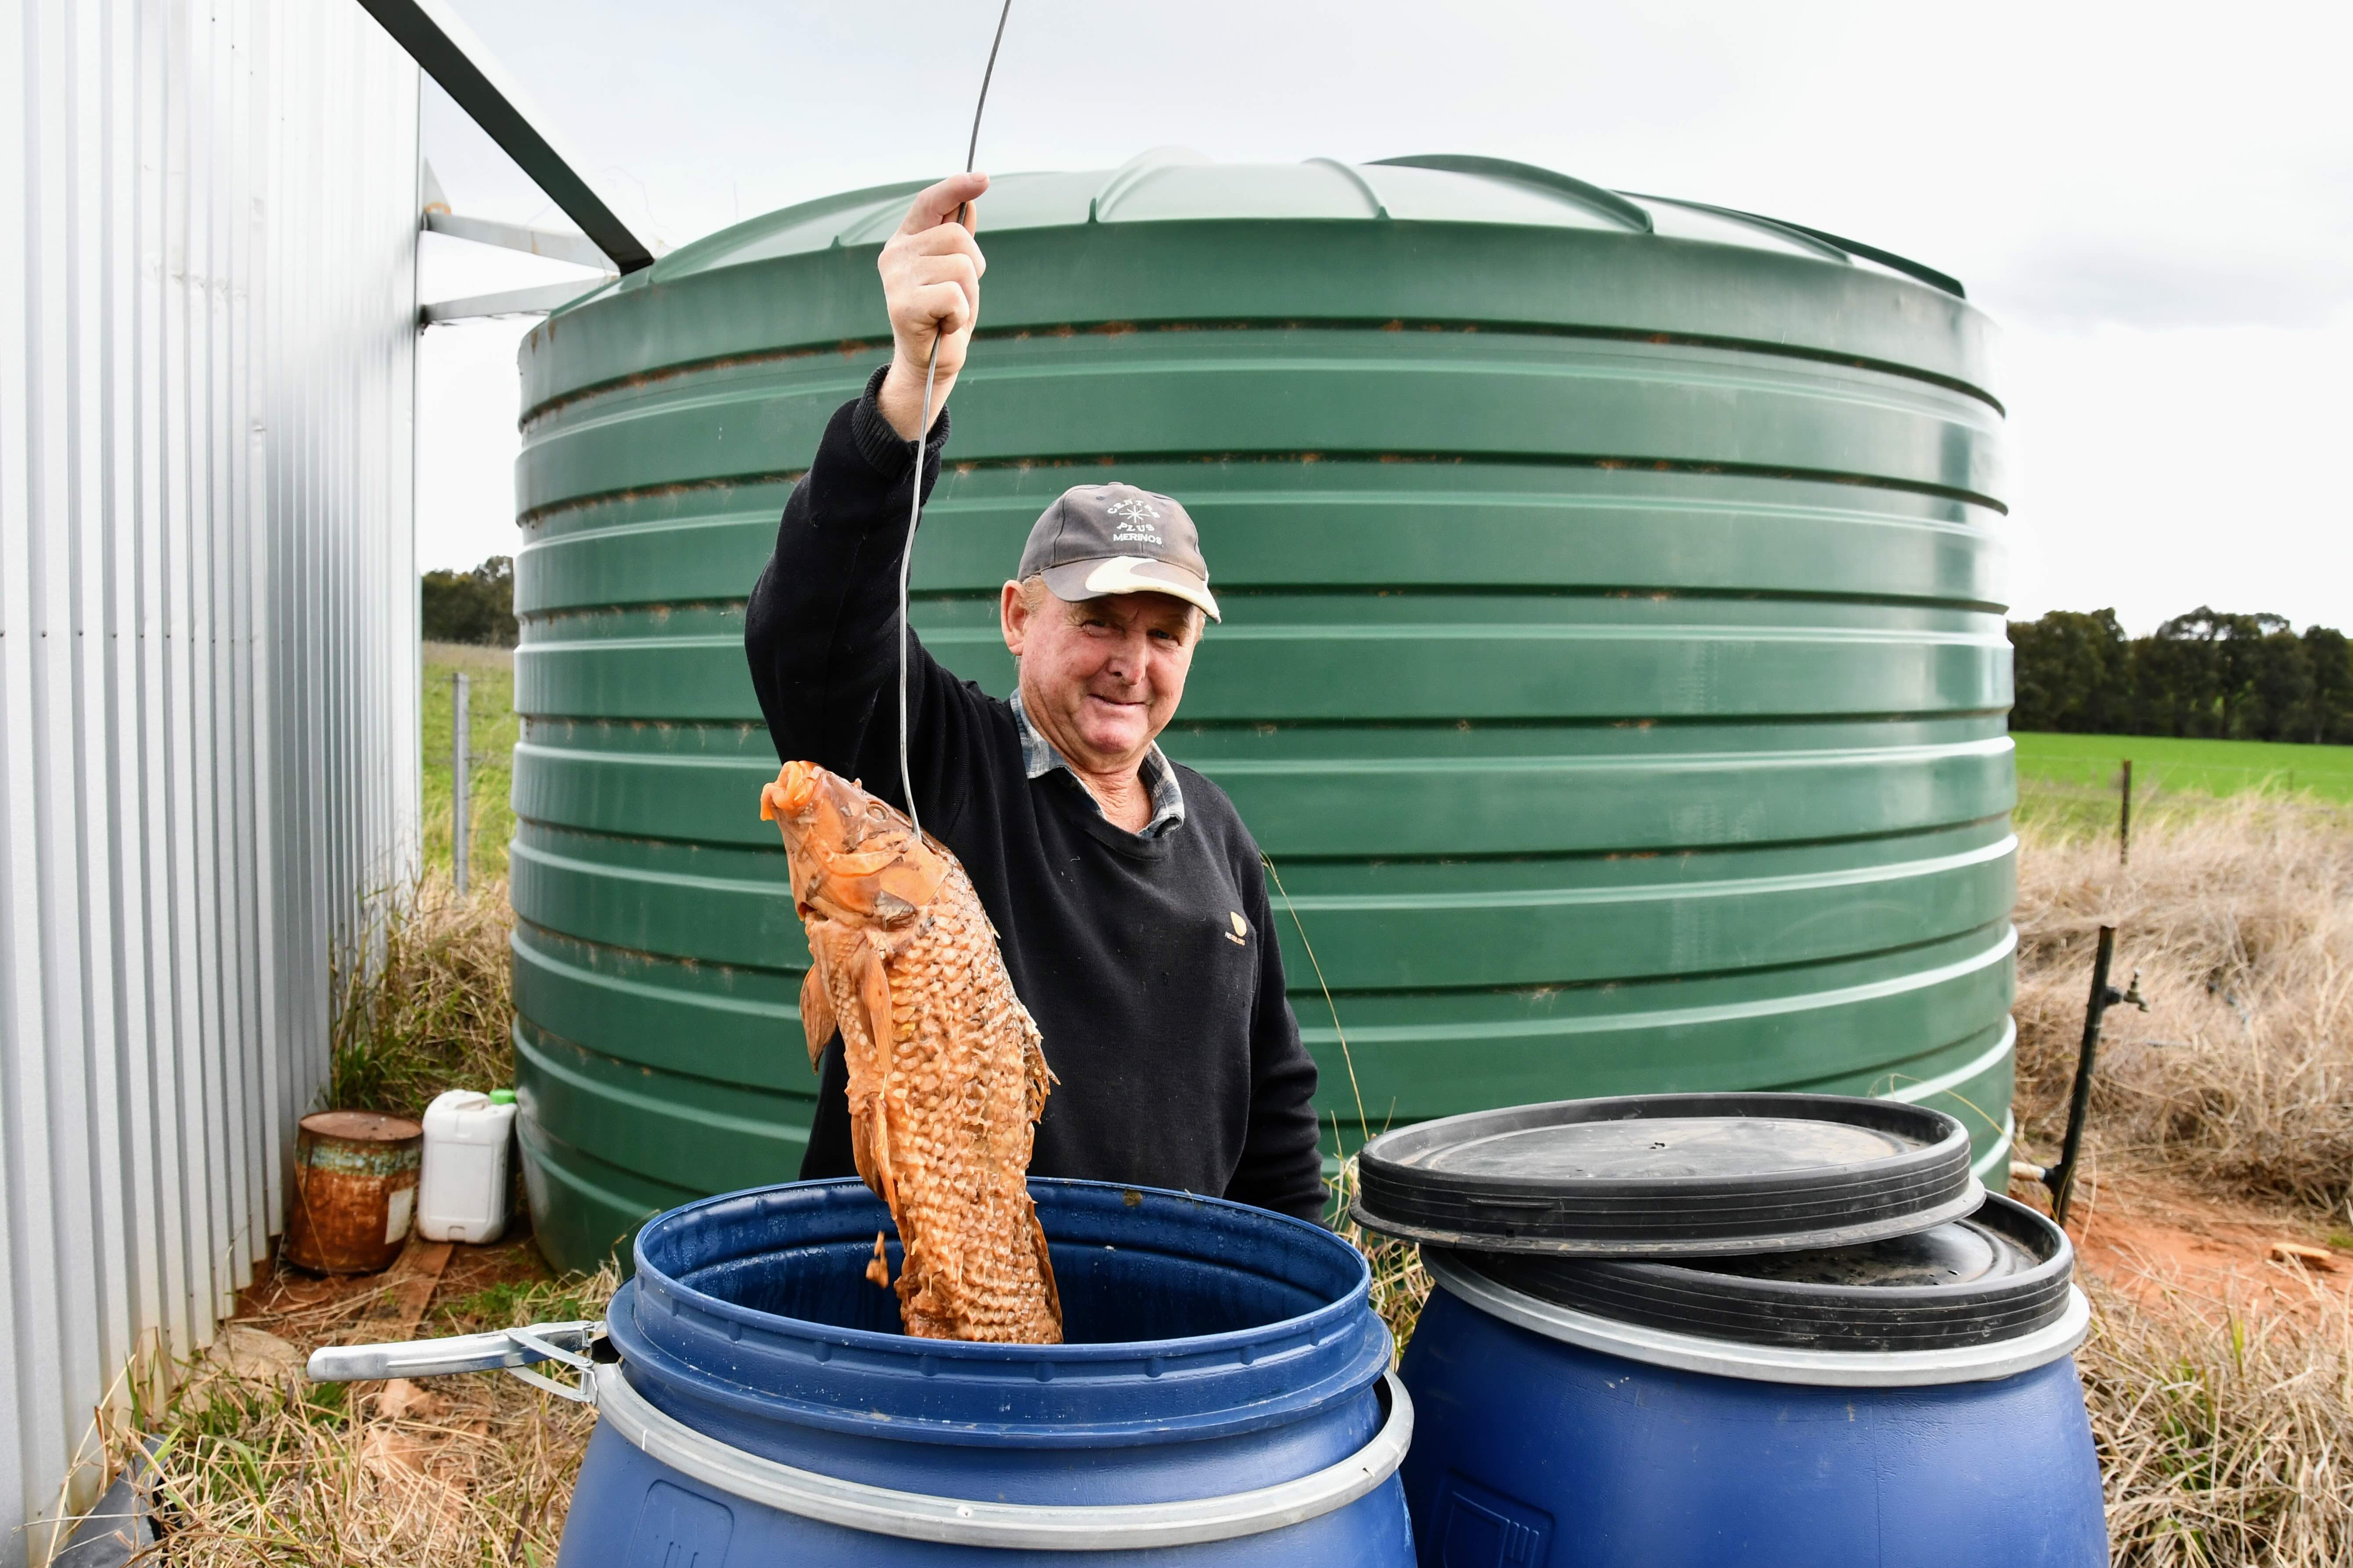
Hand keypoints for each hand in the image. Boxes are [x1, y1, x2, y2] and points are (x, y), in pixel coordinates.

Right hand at [876, 172, 988, 439]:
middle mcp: (896, 253)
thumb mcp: (957, 272)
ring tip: (950, 311)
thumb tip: (970, 203)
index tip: (982, 179)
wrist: (929, 362)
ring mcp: (896, 278)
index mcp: (907, 240)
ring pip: (961, 266)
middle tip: (958, 295)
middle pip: (957, 236)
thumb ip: (957, 239)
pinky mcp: (902, 304)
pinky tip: (944, 324)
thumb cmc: (944, 315)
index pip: (930, 202)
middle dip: (973, 268)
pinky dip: (959, 314)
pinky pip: (954, 295)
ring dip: (968, 294)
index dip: (956, 187)